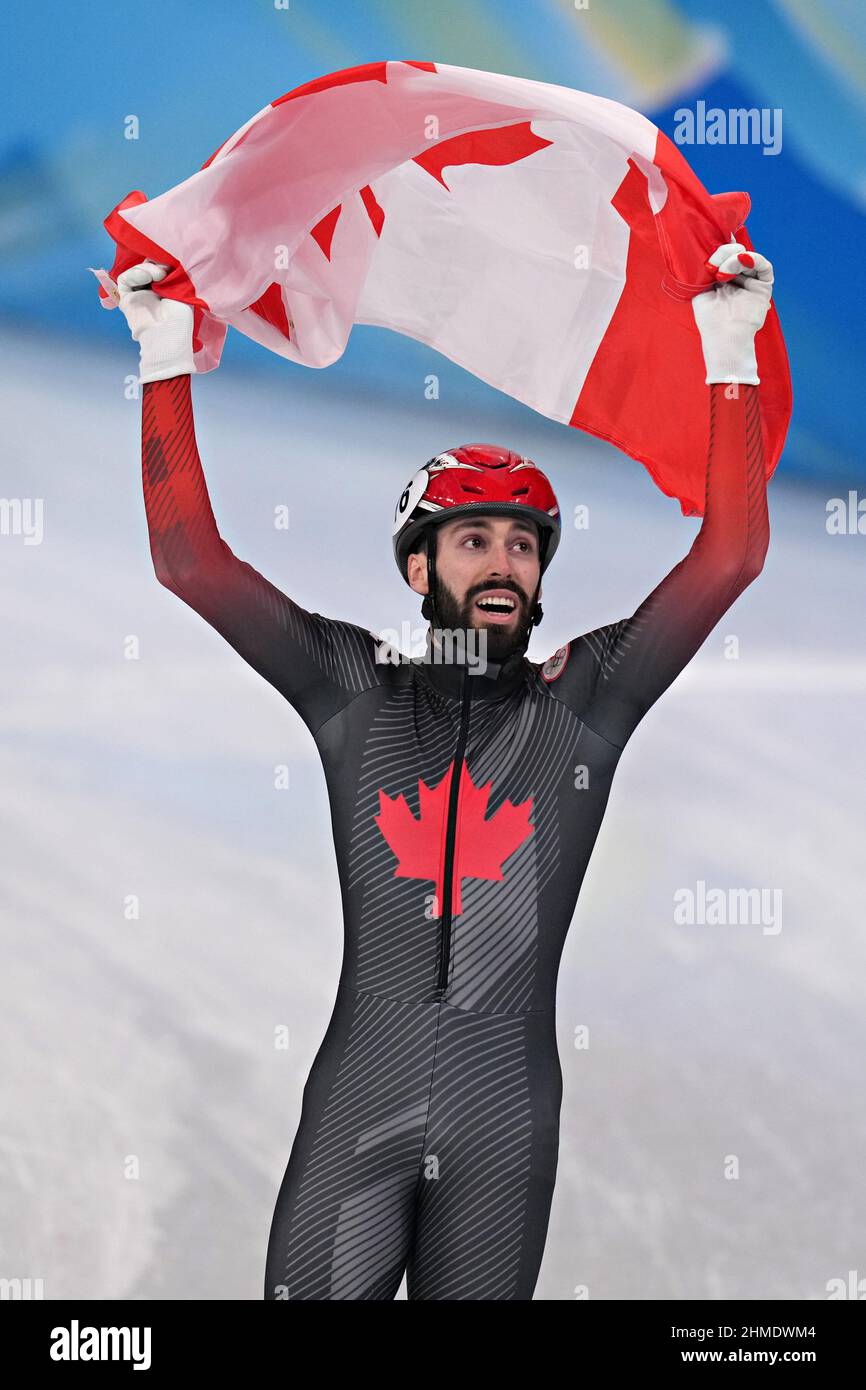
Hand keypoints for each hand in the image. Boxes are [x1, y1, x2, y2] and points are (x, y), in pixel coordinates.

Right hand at [117, 260, 194, 382]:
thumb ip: (170, 274)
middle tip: (166, 267)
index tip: (170, 262)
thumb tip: (161, 261)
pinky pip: (124, 280)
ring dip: (147, 268)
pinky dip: (135, 274)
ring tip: (161, 274)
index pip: (156, 270)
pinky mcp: (126, 300)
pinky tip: (149, 276)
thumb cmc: (180, 316)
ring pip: (135, 272)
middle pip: (145, 268)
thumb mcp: (180, 289)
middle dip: (154, 263)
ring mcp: (137, 297)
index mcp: (164, 292)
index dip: (160, 262)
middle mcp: (149, 294)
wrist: (170, 332)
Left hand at [692, 242, 773, 385]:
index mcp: (722, 278)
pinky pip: (764, 265)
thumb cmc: (710, 319)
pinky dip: (753, 259)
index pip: (724, 255)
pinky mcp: (764, 287)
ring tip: (723, 273)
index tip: (709, 248)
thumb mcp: (701, 290)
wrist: (724, 336)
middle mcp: (737, 278)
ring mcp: (751, 282)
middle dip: (724, 253)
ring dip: (734, 258)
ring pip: (748, 256)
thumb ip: (706, 271)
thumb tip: (708, 253)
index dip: (720, 248)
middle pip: (736, 252)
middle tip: (713, 265)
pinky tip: (742, 260)